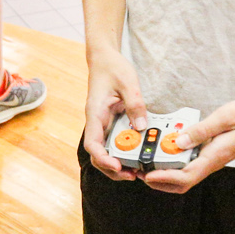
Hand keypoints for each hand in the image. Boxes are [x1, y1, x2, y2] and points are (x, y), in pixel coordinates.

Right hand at [83, 49, 146, 179]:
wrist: (104, 58)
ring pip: (106, 151)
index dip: (103, 158)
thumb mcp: (128, 82)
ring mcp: (103, 124)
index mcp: (95, 113)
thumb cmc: (112, 67)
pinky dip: (124, 152)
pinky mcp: (111, 123)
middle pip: (98, 154)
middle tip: (133, 175)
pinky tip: (138, 155)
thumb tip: (142, 128)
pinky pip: (115, 142)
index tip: (117, 166)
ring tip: (137, 171)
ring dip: (118, 163)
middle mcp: (97, 122)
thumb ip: (135, 104)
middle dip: (113, 169)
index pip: (92, 143)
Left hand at [141, 97, 234, 193]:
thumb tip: (178, 142)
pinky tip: (170, 143)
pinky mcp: (215, 151)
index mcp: (215, 156)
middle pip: (183, 182)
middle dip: (160, 180)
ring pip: (187, 173)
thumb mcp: (225, 117)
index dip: (163, 179)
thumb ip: (201, 130)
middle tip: (142, 169)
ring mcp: (215, 157)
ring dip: (168, 168)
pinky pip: (193, 160)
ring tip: (151, 155)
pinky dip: (178, 156)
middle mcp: (213, 161)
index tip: (146, 175)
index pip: (185, 177)